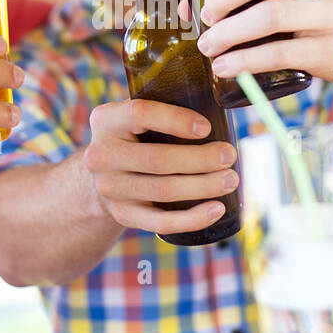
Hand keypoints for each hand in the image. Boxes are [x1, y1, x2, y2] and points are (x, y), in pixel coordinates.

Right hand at [82, 99, 238, 236]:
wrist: (101, 177)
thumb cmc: (134, 139)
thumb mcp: (134, 118)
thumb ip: (163, 110)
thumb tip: (219, 112)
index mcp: (106, 120)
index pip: (140, 113)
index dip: (176, 119)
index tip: (207, 127)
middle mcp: (101, 155)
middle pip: (157, 158)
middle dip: (201, 158)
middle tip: (229, 155)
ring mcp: (109, 188)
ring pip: (163, 190)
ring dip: (203, 186)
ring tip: (230, 179)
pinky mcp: (123, 215)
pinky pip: (161, 222)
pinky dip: (193, 218)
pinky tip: (217, 209)